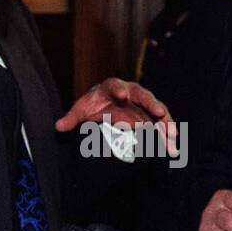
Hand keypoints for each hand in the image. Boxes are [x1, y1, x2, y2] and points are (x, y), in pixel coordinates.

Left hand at [55, 78, 178, 156]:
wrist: (105, 103)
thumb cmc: (93, 104)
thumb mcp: (81, 110)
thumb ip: (71, 118)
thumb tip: (58, 127)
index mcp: (112, 87)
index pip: (115, 86)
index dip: (119, 89)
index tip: (123, 95)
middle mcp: (132, 91)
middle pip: (144, 96)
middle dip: (152, 104)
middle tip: (159, 113)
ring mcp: (143, 103)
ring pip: (156, 111)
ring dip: (165, 123)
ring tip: (172, 137)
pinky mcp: (150, 115)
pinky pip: (161, 123)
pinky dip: (167, 133)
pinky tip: (173, 144)